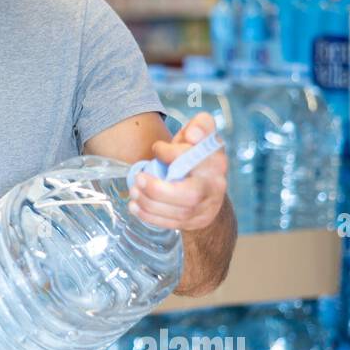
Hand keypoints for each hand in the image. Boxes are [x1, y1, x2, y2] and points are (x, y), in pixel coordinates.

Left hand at [128, 112, 227, 231]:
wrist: (208, 187)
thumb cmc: (197, 156)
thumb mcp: (200, 135)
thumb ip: (200, 125)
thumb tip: (192, 134)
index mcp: (216, 161)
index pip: (196, 157)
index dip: (172, 153)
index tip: (157, 148)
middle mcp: (215, 186)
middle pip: (190, 196)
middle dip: (159, 190)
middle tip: (138, 179)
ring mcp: (207, 207)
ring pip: (178, 213)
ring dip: (150, 203)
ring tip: (134, 191)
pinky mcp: (196, 222)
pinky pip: (171, 223)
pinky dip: (149, 216)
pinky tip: (135, 206)